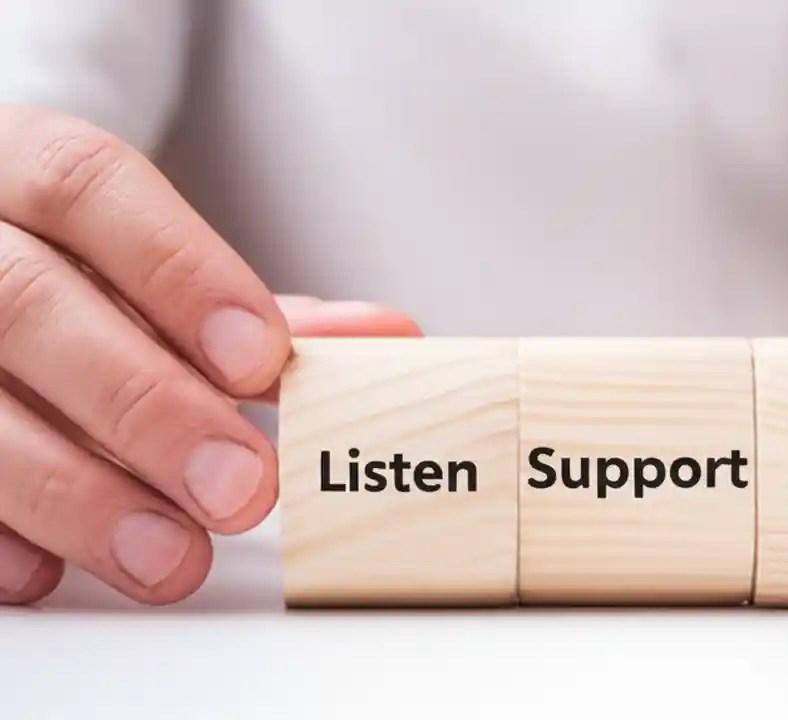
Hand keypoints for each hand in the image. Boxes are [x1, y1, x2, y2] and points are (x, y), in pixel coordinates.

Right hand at [0, 106, 420, 605]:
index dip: (180, 275)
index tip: (260, 359)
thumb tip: (389, 338)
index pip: (92, 190)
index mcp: (22, 166)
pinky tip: (49, 571)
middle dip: (145, 404)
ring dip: (75, 493)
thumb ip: (258, 307)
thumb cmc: (66, 267)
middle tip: (242, 487)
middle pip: (26, 302)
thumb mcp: (151, 272)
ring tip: (169, 556)